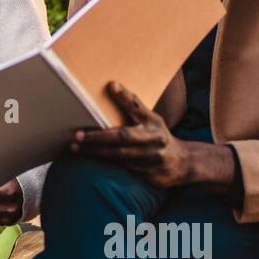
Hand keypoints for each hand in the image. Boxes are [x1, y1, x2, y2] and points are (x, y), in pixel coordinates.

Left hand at [69, 82, 232, 190]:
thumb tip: (111, 84)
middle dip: (99, 136)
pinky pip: (121, 167)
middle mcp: (154, 139)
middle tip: (78, 135)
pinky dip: (104, 162)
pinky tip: (88, 159)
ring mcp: (151, 158)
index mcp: (154, 122)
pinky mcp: (147, 174)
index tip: (111, 85)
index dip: (125, 97)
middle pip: (124, 136)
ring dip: (95, 152)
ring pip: (119, 155)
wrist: (183, 164)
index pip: (138, 107)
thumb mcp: (151, 119)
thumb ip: (132, 105)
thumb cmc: (158, 136)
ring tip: (75, 147)